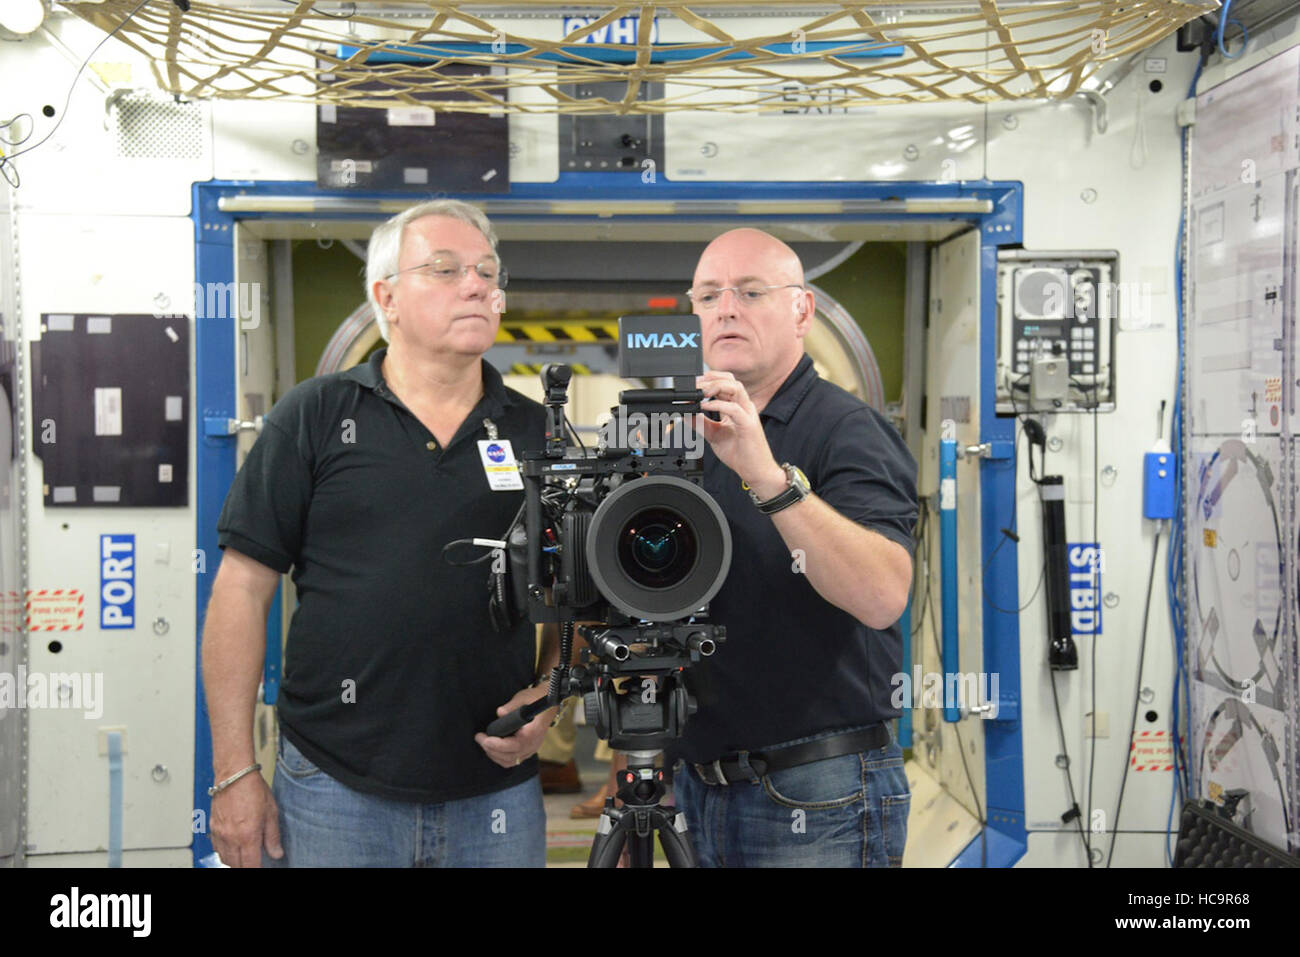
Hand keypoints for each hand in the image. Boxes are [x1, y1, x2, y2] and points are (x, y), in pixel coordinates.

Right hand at [210, 771, 282, 867]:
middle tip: (254, 862)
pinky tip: (232, 848)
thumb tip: (276, 853)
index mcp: (247, 836)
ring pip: (224, 858)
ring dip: (234, 861)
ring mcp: (219, 833)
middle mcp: (231, 837)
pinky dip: (223, 852)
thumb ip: (273, 836)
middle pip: (236, 865)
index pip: (250, 865)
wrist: (234, 775)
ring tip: (244, 857)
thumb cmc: (253, 789)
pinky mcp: (212, 827)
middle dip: (245, 866)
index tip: (261, 868)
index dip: (256, 869)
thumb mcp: (271, 813)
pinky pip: (216, 848)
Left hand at [475, 682, 555, 768]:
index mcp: (533, 733)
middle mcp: (533, 745)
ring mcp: (530, 750)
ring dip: (494, 754)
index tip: (485, 738)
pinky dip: (499, 757)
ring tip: (483, 742)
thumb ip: (512, 705)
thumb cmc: (534, 699)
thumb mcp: (524, 697)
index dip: (498, 745)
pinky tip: (491, 748)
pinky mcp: (527, 751)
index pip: (515, 745)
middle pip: (509, 756)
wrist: (547, 705)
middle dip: (491, 749)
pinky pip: (512, 760)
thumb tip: (500, 712)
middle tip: (479, 737)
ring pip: (509, 761)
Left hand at [695, 371, 785, 498]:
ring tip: (700, 392)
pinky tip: (704, 406)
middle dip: (710, 378)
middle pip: (730, 380)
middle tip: (694, 385)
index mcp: (737, 407)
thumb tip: (686, 415)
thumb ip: (701, 424)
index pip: (724, 384)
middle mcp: (744, 407)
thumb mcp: (714, 435)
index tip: (692, 384)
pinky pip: (734, 409)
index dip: (708, 380)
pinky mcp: (749, 425)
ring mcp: (748, 414)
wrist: (756, 472)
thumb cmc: (741, 454)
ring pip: (735, 388)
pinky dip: (718, 404)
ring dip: (715, 386)